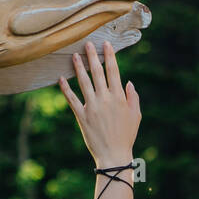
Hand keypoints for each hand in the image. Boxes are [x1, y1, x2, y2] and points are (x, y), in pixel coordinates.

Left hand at [58, 39, 139, 167]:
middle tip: (87, 44)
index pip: (114, 72)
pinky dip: (66, 89)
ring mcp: (92, 107)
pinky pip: (72, 99)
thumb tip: (128, 83)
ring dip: (79, 68)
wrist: (113, 155)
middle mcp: (105, 99)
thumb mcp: (136, 116)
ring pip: (84, 82)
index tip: (106, 44)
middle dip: (92, 56)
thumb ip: (133, 98)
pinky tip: (61, 79)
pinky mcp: (81, 116)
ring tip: (74, 56)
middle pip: (97, 73)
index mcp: (119, 98)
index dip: (110, 56)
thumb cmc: (126, 136)